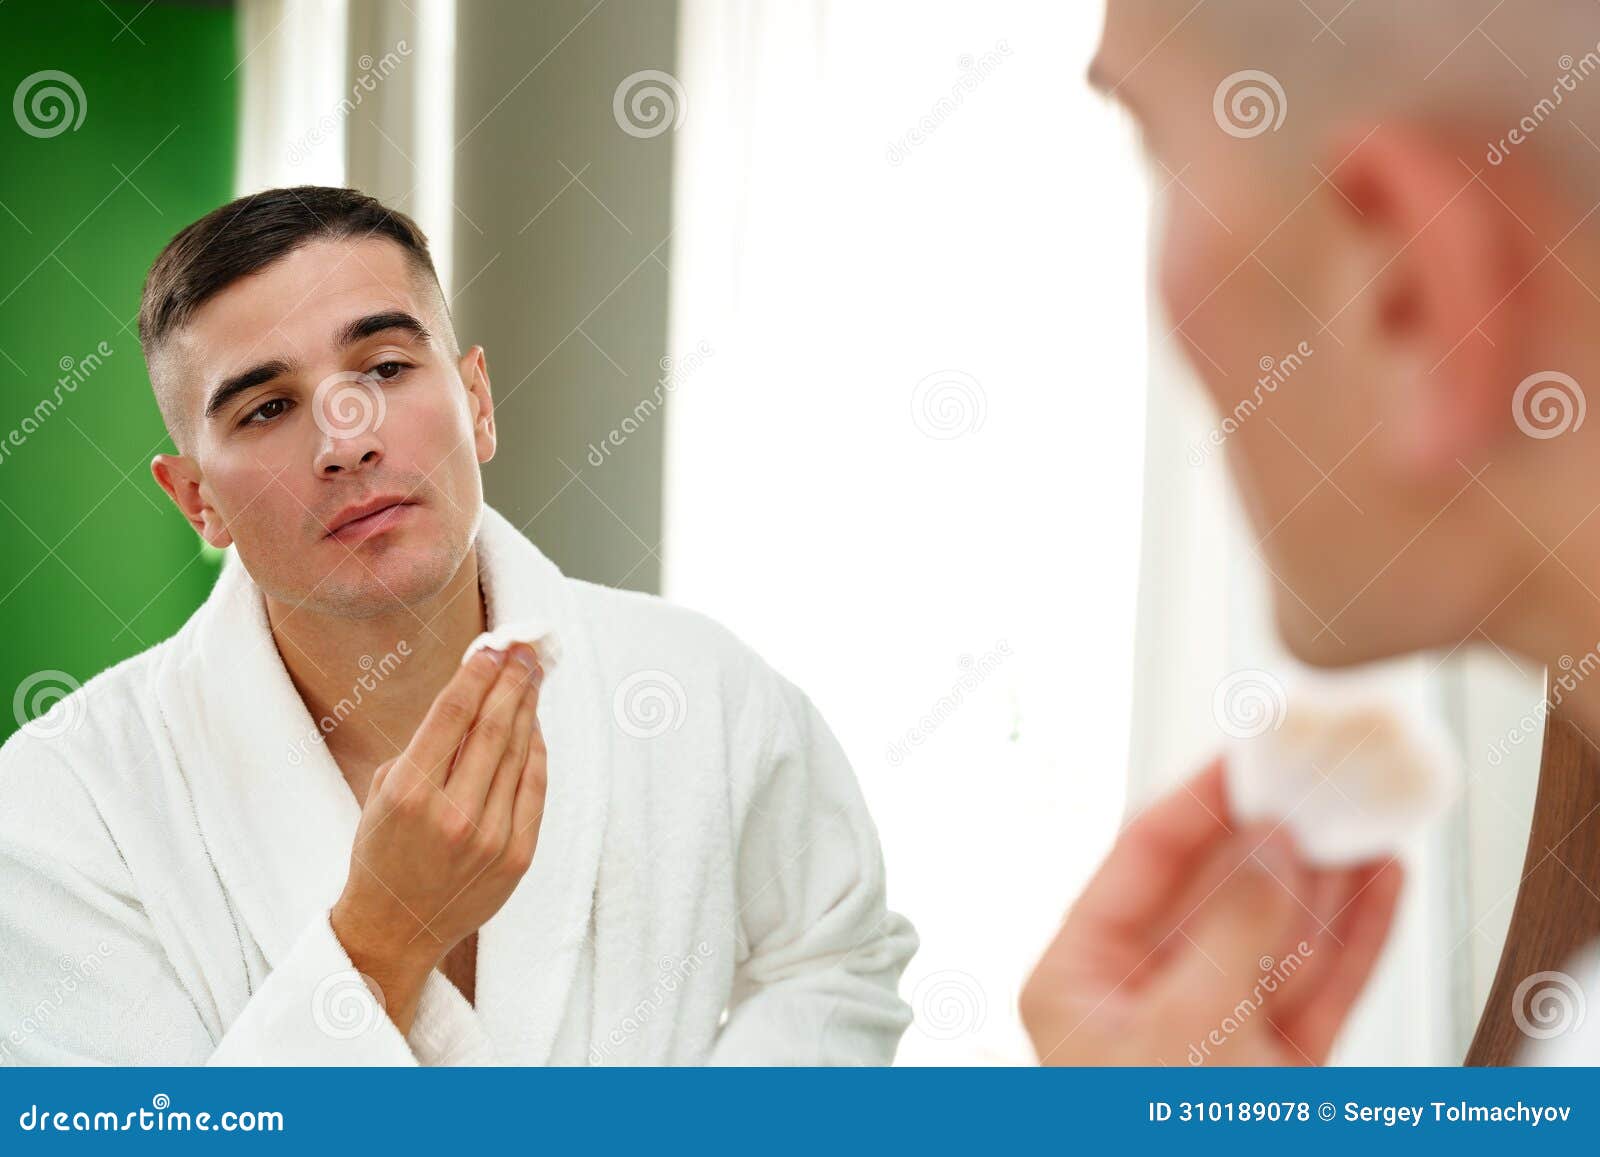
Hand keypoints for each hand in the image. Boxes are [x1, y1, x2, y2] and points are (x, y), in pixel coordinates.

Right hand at [330, 642, 547, 1032]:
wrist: (394, 929)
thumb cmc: (383, 853)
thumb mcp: (382, 794)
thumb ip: (425, 748)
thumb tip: (473, 695)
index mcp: (408, 793)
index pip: (452, 714)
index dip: (476, 674)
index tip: (492, 646)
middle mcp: (452, 813)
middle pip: (493, 726)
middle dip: (512, 680)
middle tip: (525, 648)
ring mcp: (490, 837)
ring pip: (518, 753)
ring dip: (528, 707)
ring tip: (533, 675)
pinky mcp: (517, 856)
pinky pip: (533, 788)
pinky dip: (537, 751)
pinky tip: (535, 724)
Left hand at [1019, 759, 1402, 1065]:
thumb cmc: (1143, 1134)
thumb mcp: (1178, 1034)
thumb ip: (1230, 936)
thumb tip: (1271, 851)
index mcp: (1081, 979)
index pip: (1140, 860)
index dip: (1199, 801)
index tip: (1247, 754)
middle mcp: (1143, 996)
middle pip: (1216, 888)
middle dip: (1274, 833)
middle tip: (1319, 778)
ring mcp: (1213, 1030)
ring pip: (1276, 930)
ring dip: (1323, 874)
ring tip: (1361, 817)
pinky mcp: (1273, 1067)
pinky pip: (1315, 985)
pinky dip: (1351, 935)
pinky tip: (1375, 884)